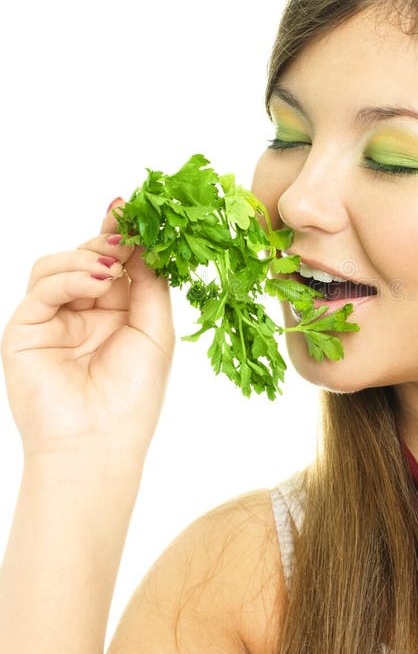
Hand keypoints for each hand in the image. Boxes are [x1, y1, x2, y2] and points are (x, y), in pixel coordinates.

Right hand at [1, 199, 175, 460]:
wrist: (97, 444)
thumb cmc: (133, 396)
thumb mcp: (155, 331)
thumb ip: (150, 283)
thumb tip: (144, 239)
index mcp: (117, 313)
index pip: (118, 263)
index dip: (127, 236)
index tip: (136, 208)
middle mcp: (83, 312)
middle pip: (87, 256)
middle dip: (108, 240)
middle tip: (125, 230)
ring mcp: (53, 319)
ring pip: (58, 264)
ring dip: (88, 256)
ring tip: (112, 269)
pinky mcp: (26, 328)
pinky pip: (42, 286)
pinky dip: (69, 276)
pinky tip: (96, 282)